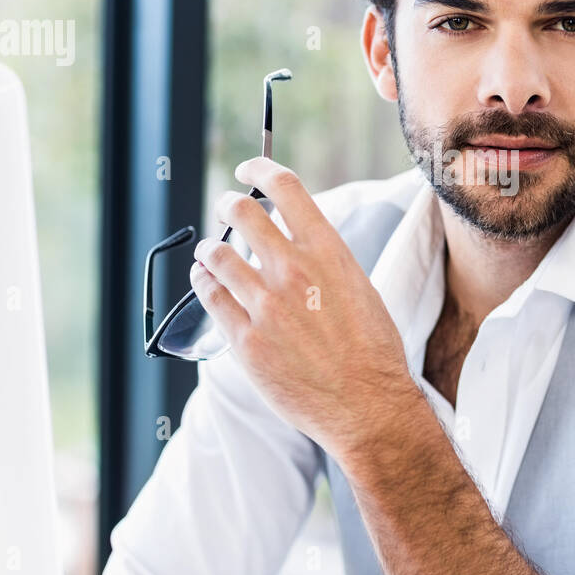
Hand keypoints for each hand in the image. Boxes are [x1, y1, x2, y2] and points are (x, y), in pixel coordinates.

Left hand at [188, 156, 419, 456]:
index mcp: (328, 252)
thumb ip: (324, 261)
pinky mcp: (245, 339)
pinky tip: (205, 280)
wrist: (367, 405)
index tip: (248, 171)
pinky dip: (203, 281)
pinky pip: (209, 295)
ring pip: (216, 253)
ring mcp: (265, 305)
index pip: (285, 187)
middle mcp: (294, 270)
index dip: (259, 170)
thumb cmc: (371, 351)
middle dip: (229, 204)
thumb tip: (297, 242)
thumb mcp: (359, 287)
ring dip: (210, 247)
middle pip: (242, 212)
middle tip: (226, 208)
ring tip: (210, 252)